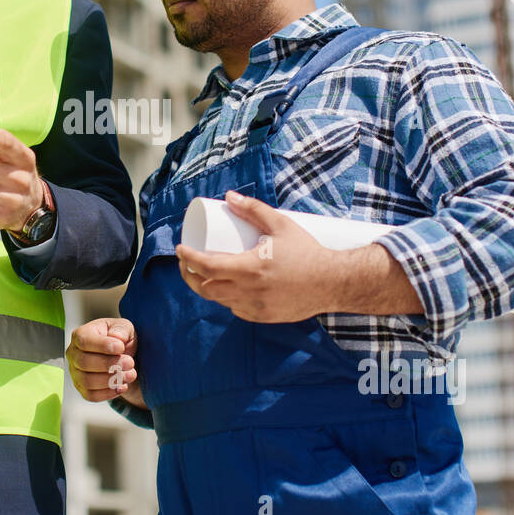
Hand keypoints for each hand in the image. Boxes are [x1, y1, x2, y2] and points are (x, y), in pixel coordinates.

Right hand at [65, 318, 141, 405]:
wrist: (122, 355)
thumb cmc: (119, 339)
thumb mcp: (124, 328)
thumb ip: (121, 329)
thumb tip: (116, 337)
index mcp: (80, 335)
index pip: (84, 341)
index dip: (102, 346)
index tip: (121, 347)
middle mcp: (74, 354)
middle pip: (84, 363)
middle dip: (110, 364)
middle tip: (130, 362)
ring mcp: (76, 373)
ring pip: (87, 381)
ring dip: (111, 380)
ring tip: (130, 374)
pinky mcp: (82, 388)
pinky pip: (91, 396)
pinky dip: (108, 393)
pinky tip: (122, 386)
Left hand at [174, 190, 338, 322]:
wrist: (333, 282)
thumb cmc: (307, 251)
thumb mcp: (280, 225)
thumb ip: (254, 210)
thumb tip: (229, 197)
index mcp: (249, 269)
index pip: (206, 266)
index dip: (187, 258)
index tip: (180, 249)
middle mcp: (248, 292)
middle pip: (205, 288)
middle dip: (189, 275)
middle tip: (186, 263)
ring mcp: (255, 308)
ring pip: (219, 300)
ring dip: (207, 287)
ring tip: (203, 273)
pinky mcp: (263, 317)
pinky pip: (237, 309)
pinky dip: (227, 298)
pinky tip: (226, 289)